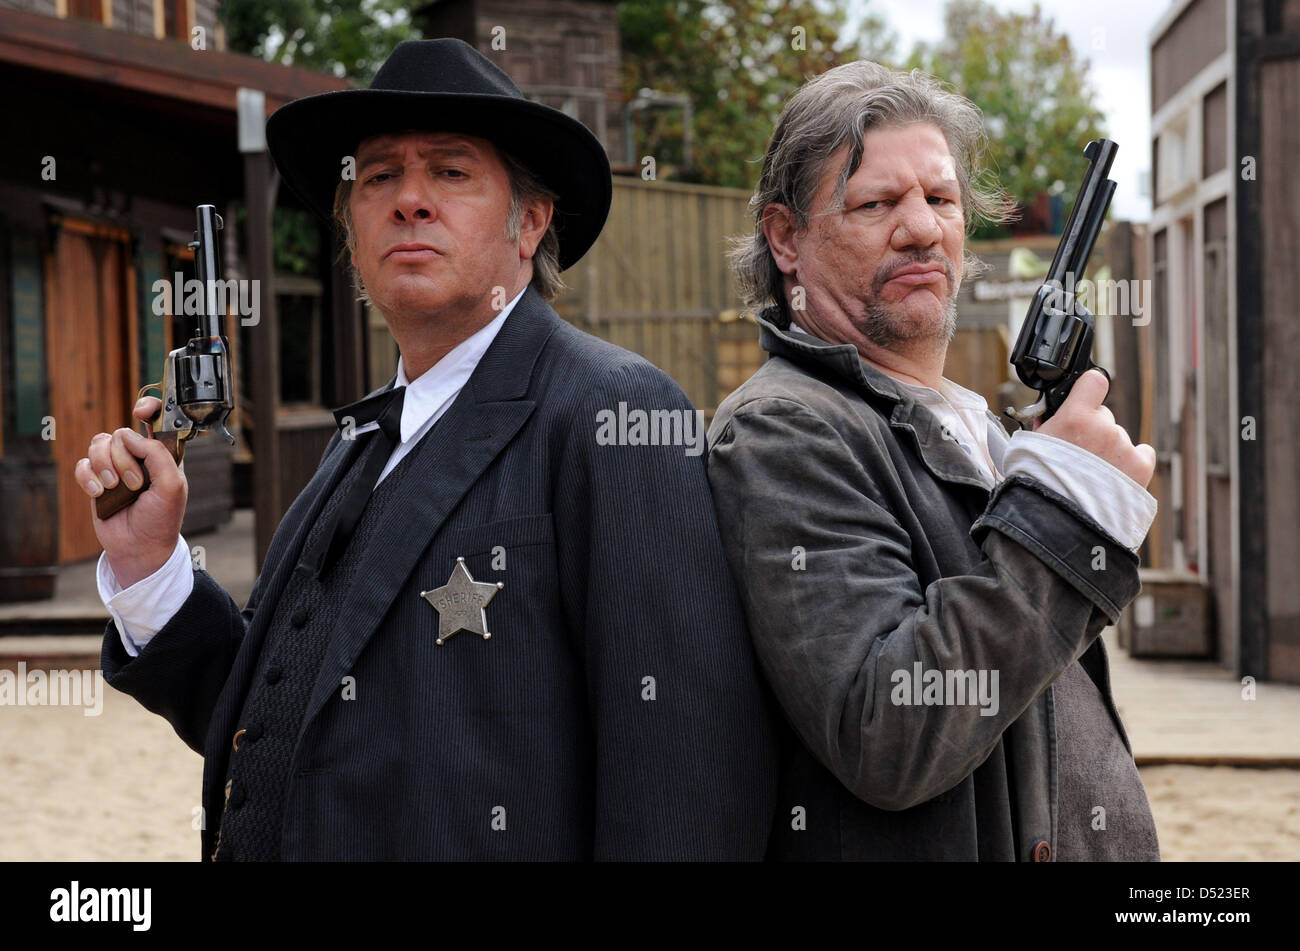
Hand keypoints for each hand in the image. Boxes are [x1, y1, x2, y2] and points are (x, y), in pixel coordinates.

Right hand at [75, 396, 188, 587]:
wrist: (139, 546)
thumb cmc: (161, 518)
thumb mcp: (172, 486)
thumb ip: (158, 455)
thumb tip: (132, 434)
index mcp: (162, 454)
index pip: (155, 420)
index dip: (148, 409)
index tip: (139, 412)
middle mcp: (138, 456)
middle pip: (121, 434)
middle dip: (125, 459)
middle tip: (136, 484)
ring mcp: (115, 466)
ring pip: (99, 444)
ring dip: (106, 467)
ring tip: (115, 489)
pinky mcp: (95, 479)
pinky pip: (82, 464)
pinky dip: (89, 477)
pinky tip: (99, 493)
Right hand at [1033, 370, 1155, 487]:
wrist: (1059, 521)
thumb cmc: (1039, 484)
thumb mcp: (1031, 445)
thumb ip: (1046, 424)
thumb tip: (1052, 414)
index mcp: (1074, 417)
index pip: (1095, 381)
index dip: (1090, 389)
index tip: (1087, 396)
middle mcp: (1103, 427)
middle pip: (1104, 417)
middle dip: (1092, 431)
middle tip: (1078, 454)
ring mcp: (1123, 447)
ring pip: (1118, 438)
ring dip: (1108, 451)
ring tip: (1092, 476)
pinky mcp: (1140, 466)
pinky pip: (1142, 453)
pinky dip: (1132, 461)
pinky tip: (1117, 475)